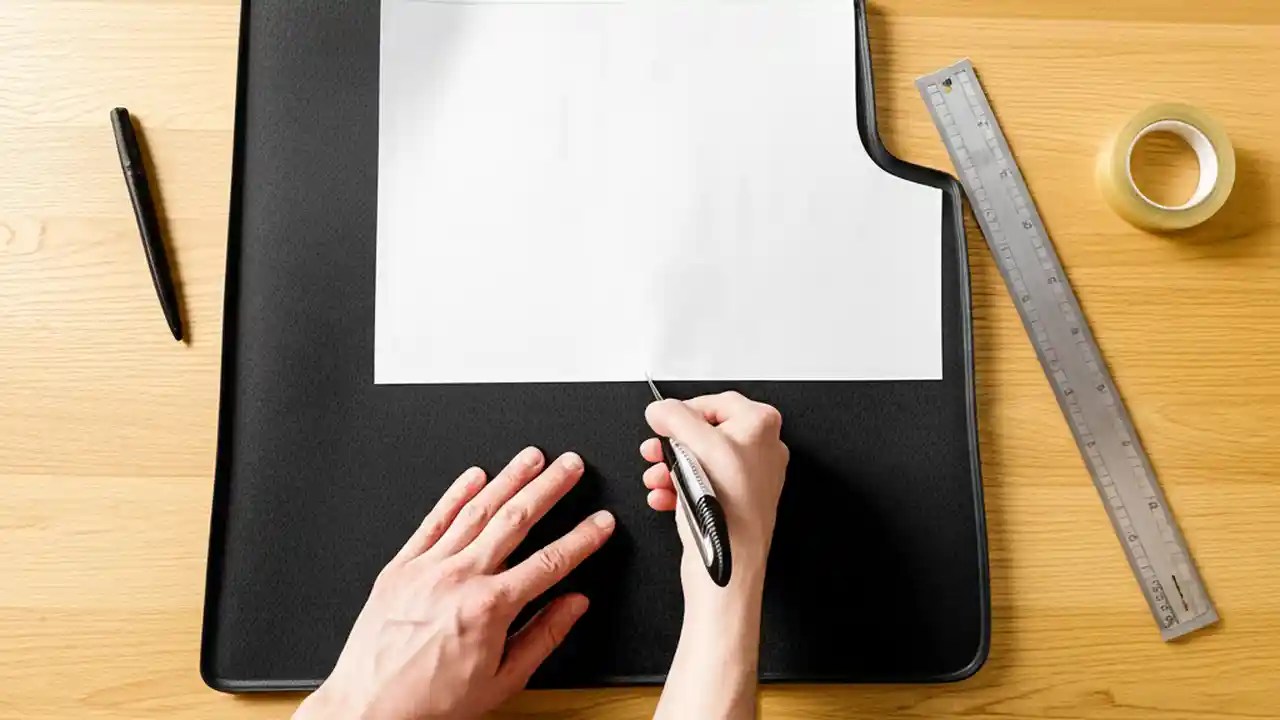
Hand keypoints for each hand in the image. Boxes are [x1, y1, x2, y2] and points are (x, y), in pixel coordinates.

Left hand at [295, 448, 614, 719]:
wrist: (369, 709)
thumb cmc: (431, 702)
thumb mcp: (502, 680)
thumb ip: (544, 636)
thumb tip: (574, 605)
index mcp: (490, 609)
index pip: (550, 562)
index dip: (582, 539)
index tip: (601, 522)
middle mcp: (459, 579)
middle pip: (516, 520)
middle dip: (550, 487)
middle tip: (571, 466)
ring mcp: (427, 568)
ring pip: (477, 510)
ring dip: (509, 478)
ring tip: (532, 457)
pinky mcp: (400, 566)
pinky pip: (433, 520)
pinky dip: (455, 493)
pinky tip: (475, 474)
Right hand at [640, 391, 788, 597]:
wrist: (730, 565)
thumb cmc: (729, 512)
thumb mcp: (697, 447)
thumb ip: (676, 418)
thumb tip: (661, 410)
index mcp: (761, 428)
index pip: (717, 402)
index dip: (685, 410)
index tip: (664, 421)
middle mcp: (761, 450)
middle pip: (705, 433)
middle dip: (673, 444)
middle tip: (655, 450)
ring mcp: (747, 478)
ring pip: (699, 460)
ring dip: (670, 467)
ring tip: (656, 477)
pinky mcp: (733, 501)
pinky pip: (701, 484)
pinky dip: (679, 488)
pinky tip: (664, 496)